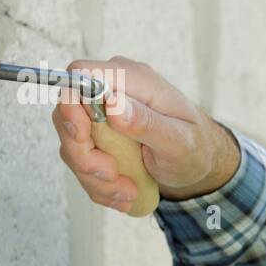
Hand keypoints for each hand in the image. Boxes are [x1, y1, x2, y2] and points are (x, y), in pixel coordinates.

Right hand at [51, 56, 239, 210]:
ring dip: (95, 176)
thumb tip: (112, 102)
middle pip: (66, 115)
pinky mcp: (97, 138)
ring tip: (128, 190)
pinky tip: (125, 191)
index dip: (71, 103)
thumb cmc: (196, 147)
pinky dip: (99, 184)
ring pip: (72, 145)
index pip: (81, 74)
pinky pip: (82, 162)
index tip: (83, 137)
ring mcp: (101, 116)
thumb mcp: (179, 140)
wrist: (199, 163)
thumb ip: (146, 122)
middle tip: (112, 175)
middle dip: (85, 154)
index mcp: (133, 80)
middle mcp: (111, 92)